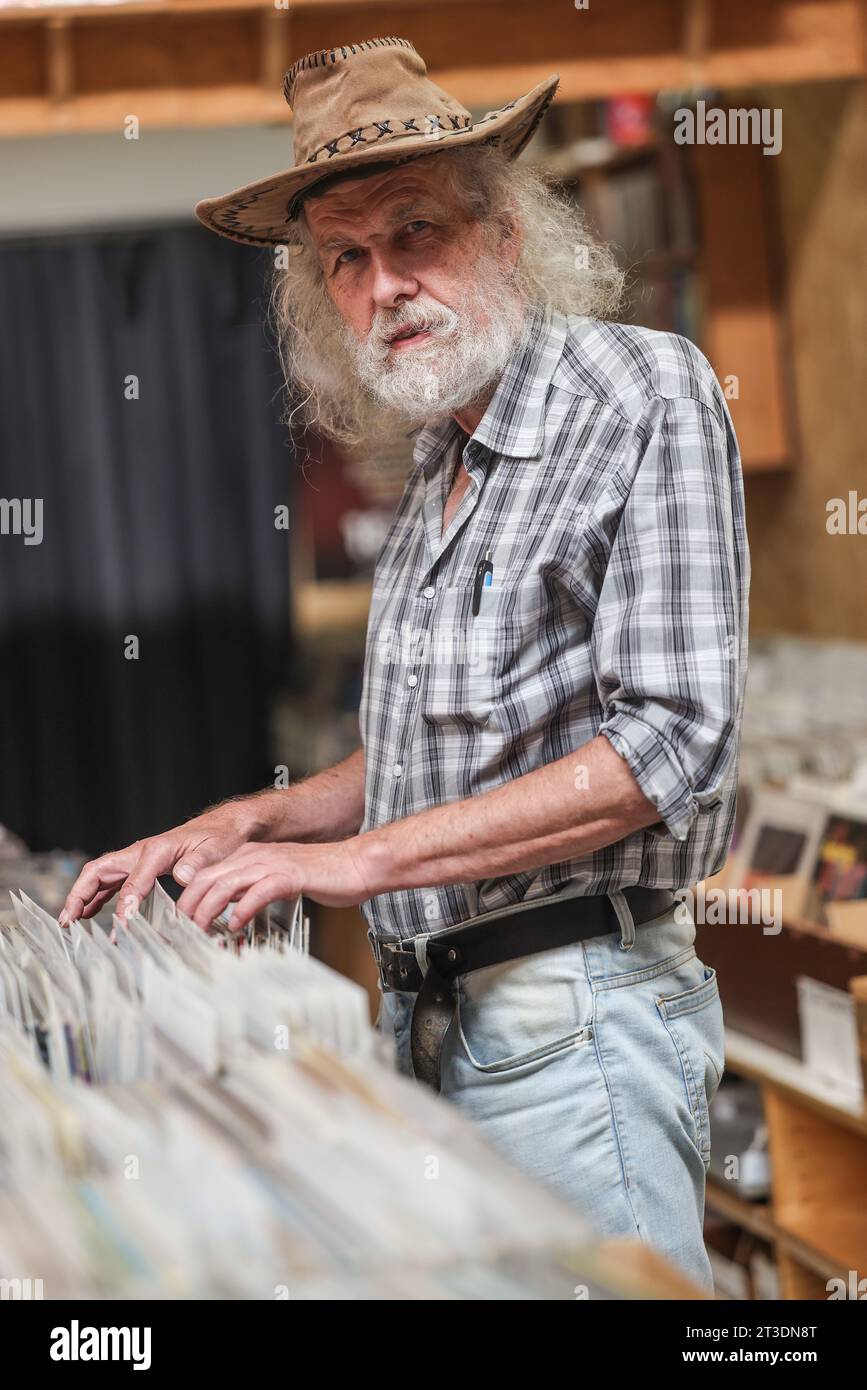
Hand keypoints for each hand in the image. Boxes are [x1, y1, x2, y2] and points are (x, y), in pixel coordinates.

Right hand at [60, 800, 270, 925]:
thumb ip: (198, 863)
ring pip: (100, 875)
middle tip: (68, 921)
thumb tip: (181, 877)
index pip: (132, 881)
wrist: (225, 825)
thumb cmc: (220, 836)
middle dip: (79, 894)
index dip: (125, 904)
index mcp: (156, 849)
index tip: (122, 927)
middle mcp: (140, 852)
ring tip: (71, 922)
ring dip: (83, 896)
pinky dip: (98, 896)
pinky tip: (91, 912)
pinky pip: (112, 881)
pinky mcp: (142, 866)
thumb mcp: (215, 848)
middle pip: (98, 871)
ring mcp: (138, 858)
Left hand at [175, 840, 372, 931]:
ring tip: (201, 930)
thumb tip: (230, 908)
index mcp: (249, 856)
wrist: (355, 864)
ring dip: (208, 909)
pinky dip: (243, 910)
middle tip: (182, 931)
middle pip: (207, 878)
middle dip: (189, 906)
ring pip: (226, 884)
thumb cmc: (321, 876)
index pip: (205, 874)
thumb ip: (252, 890)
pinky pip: (259, 892)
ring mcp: (272, 864)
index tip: (179, 921)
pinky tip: (238, 925)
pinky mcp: (290, 876)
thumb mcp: (276, 881)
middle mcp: (256, 856)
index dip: (186, 898)